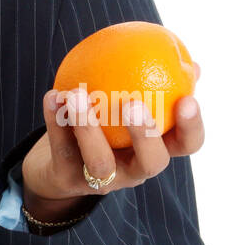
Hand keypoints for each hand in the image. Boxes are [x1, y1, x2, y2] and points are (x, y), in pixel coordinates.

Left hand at [20, 61, 203, 220]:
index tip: (187, 99)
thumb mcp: (131, 113)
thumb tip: (191, 64)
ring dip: (88, 126)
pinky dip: (55, 121)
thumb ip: (159, 89)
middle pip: (151, 162)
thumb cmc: (107, 130)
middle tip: (133, 103)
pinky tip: (53, 95)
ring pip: (99, 161)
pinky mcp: (68, 179)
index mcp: (155, 151)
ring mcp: (101, 180)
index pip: (186, 146)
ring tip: (79, 95)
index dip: (191, 127)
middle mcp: (133, 171)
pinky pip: (61, 148)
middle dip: (145, 134)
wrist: (59, 167)